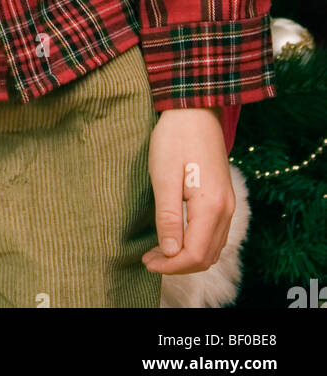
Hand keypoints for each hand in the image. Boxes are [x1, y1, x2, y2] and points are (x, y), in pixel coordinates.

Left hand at [142, 106, 235, 273]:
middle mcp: (226, 209)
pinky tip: (176, 236)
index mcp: (211, 206)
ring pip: (213, 248)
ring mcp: (228, 203)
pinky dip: (197, 244)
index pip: (194, 254)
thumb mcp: (164, 176)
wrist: (196, 109)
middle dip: (177, 265)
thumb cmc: (175, 138)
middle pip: (206, 256)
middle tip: (149, 258)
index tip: (146, 261)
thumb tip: (170, 252)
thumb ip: (168, 216)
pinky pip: (215, 234)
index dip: (170, 266)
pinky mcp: (224, 197)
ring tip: (159, 250)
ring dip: (187, 256)